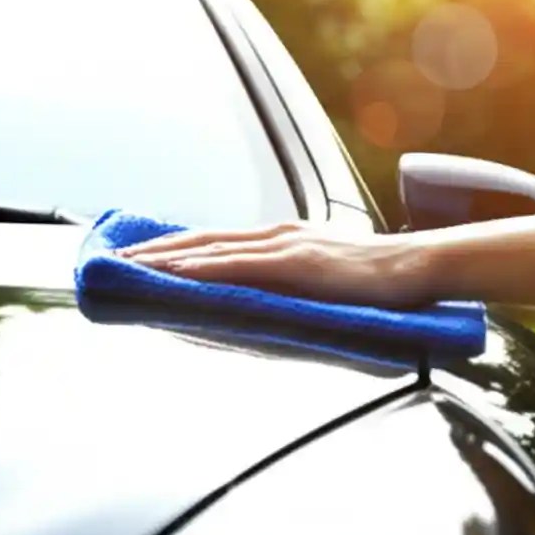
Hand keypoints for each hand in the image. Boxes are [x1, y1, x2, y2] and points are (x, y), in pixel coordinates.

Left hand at [118, 222, 437, 307]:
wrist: (420, 269)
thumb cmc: (378, 279)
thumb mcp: (325, 275)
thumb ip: (291, 282)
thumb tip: (259, 301)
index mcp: (283, 237)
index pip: (218, 239)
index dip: (176, 246)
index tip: (141, 256)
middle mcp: (278, 234)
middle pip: (203, 237)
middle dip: (155, 249)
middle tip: (115, 260)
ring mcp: (288, 246)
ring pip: (213, 247)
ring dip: (167, 257)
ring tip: (130, 266)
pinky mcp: (299, 264)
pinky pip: (242, 265)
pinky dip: (204, 267)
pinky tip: (178, 273)